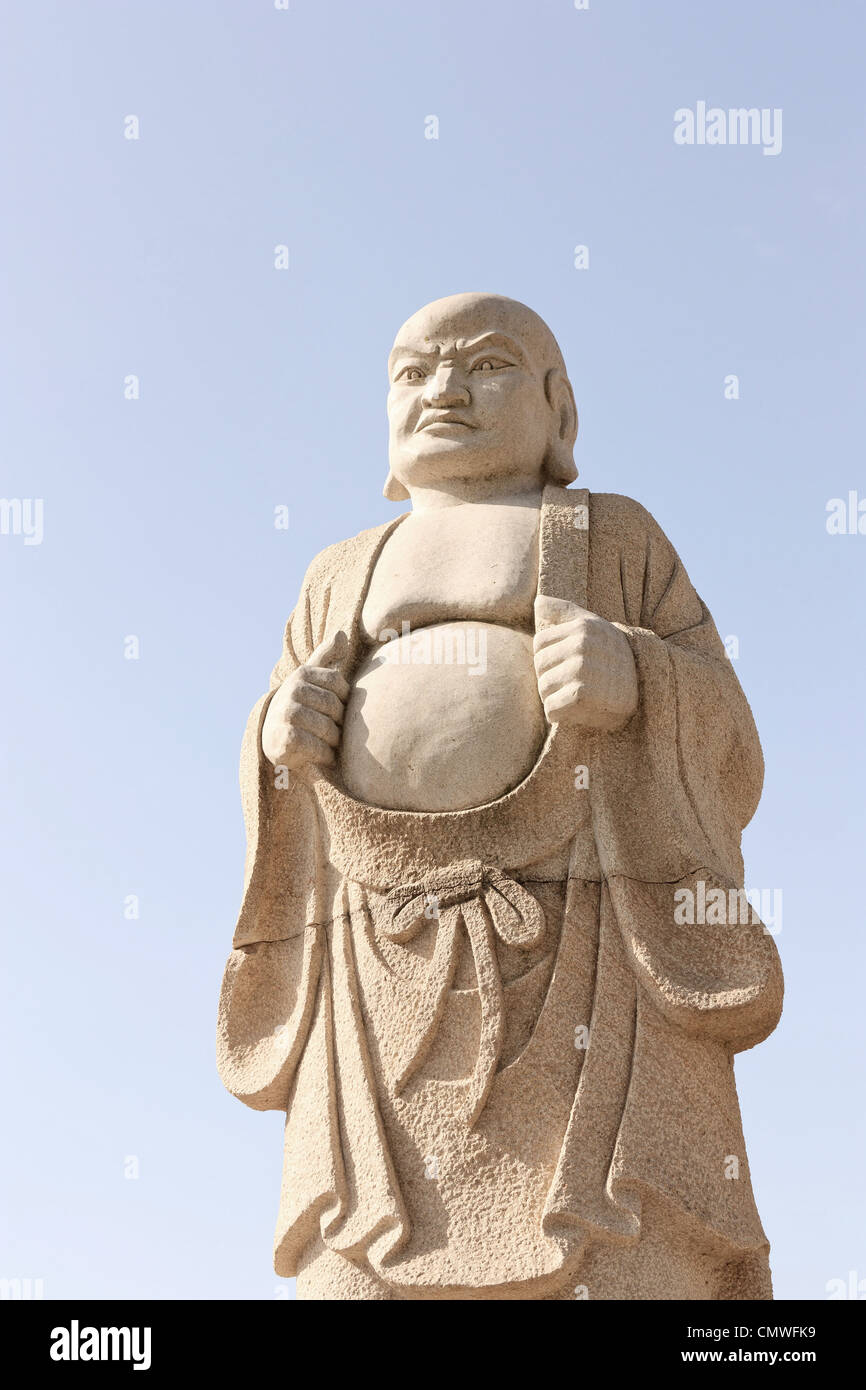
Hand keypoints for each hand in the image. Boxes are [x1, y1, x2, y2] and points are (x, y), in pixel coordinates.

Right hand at [262, 629, 349, 771]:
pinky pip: (318, 747)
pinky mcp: (285, 738)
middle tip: (333, 731)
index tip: (334, 710)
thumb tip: (341, 634)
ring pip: (329, 729)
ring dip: (333, 741)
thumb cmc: (300, 706)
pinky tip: (319, 755)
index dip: (343, 701)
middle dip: (339, 724)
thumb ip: (326, 656)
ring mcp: (287, 712)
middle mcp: (292, 689)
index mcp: (302, 674)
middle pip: (336, 708)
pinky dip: (324, 755)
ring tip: (328, 743)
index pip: (340, 685)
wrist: (272, 737)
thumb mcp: (310, 679)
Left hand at [533, 595, 637, 731]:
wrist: (646, 689)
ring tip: (579, 696)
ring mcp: (581, 669)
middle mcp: (581, 645)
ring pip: (543, 688)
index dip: (551, 657)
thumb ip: (565, 612)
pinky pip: (551, 709)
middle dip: (553, 677)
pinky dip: (560, 715)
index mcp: (582, 627)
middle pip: (540, 666)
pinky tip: (578, 711)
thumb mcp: (593, 627)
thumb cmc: (613, 657)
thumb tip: (539, 601)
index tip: (571, 663)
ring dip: (556, 698)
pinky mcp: (581, 694)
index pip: (540, 642)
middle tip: (577, 683)